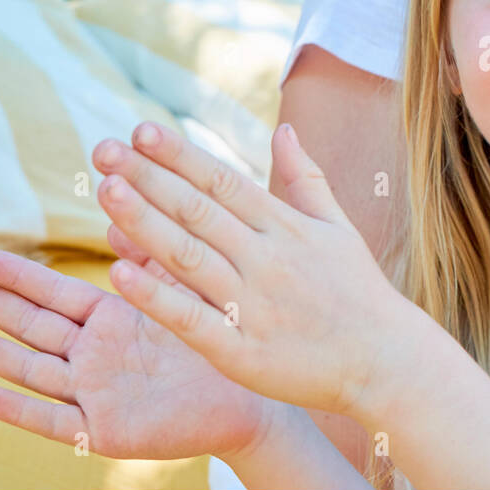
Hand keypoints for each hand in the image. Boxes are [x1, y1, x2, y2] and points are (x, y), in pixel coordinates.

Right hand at [0, 249, 276, 461]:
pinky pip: (55, 421)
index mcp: (113, 322)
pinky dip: (20, 411)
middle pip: (34, 326)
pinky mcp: (105, 430)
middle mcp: (96, 356)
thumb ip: (153, 253)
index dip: (18, 276)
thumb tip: (122, 202)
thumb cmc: (219, 345)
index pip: (56, 293)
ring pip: (34, 369)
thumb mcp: (183, 292)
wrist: (250, 403)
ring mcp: (96, 393)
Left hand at [92, 121, 404, 417]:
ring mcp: (253, 305)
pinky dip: (156, 297)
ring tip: (105, 191)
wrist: (386, 361)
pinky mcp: (242, 352)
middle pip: (197, 211)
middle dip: (148, 178)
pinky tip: (120, 273)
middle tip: (103, 151)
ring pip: (188, 257)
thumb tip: (284, 129)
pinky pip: (191, 320)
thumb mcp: (340, 227)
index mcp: (286, 227)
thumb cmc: (360, 293)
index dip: (180, 156)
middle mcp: (266, 259)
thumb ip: (307, 178)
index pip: (223, 182)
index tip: (140, 130)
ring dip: (144, 223)